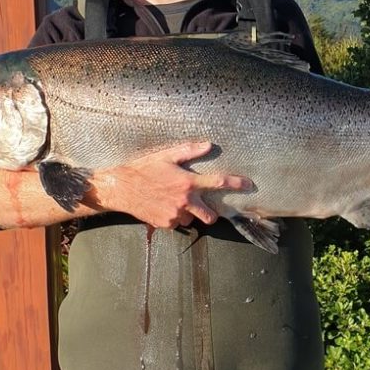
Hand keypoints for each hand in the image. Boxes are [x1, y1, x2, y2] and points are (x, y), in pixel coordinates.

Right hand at [88, 141, 251, 227]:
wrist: (121, 188)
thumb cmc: (144, 169)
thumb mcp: (166, 155)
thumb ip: (189, 151)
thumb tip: (209, 145)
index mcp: (187, 182)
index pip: (218, 182)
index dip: (236, 183)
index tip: (249, 184)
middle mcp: (184, 201)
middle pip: (210, 216)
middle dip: (210, 213)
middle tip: (203, 206)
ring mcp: (175, 215)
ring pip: (191, 219)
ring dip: (188, 213)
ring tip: (173, 202)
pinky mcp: (165, 224)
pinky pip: (176, 223)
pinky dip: (174, 217)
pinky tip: (162, 206)